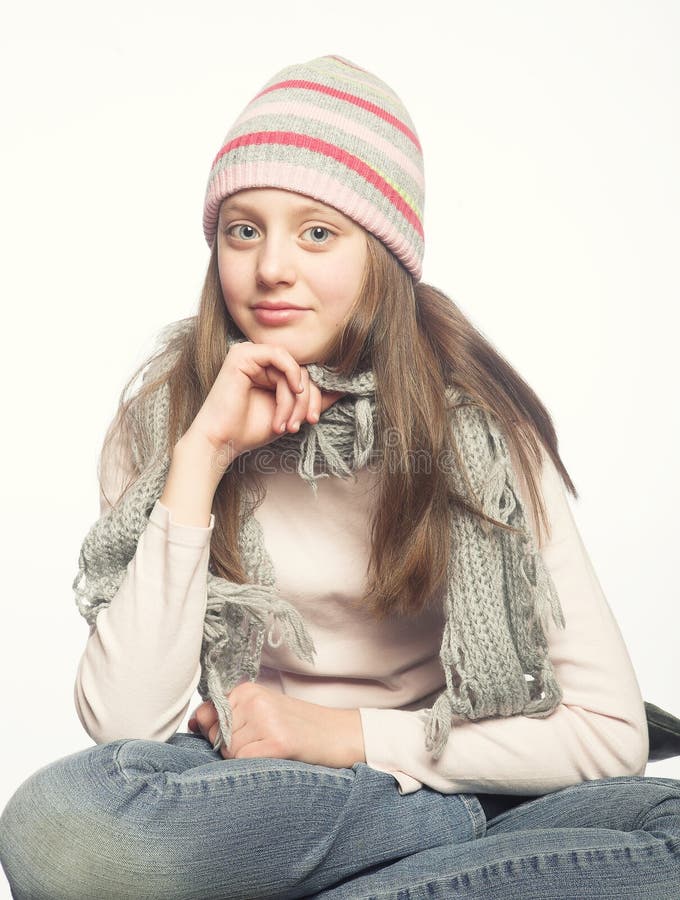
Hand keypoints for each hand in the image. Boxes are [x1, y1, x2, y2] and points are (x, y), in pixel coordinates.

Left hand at [187, 682, 365, 768]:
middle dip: (233, 749)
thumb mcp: (260, 713)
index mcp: (246, 689)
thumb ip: (225, 716)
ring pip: (229, 752)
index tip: (246, 734)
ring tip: (274, 748)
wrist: (338, 733)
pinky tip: (278, 756)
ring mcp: (264, 719)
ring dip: (247, 760)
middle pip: (217, 737)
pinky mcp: (276, 742)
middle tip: (265, 742)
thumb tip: (192, 722)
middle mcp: (252, 699)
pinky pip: (244, 762)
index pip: (206, 716)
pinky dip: (256, 767)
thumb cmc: (297, 726)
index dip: (219, 733)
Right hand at [188, 342, 344, 460]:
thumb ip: (313, 400)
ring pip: (293, 369)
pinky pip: (280, 356)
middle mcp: (259, 359)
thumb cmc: (250, 430)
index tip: (313, 420)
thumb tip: (342, 389)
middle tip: (301, 423)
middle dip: (307, 400)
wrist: (222, 442)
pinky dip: (291, 375)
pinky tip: (291, 392)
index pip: (303, 376)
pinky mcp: (243, 355)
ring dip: (294, 399)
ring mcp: (249, 354)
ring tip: (286, 423)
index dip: (314, 397)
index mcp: (268, 371)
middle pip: (301, 372)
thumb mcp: (291, 414)